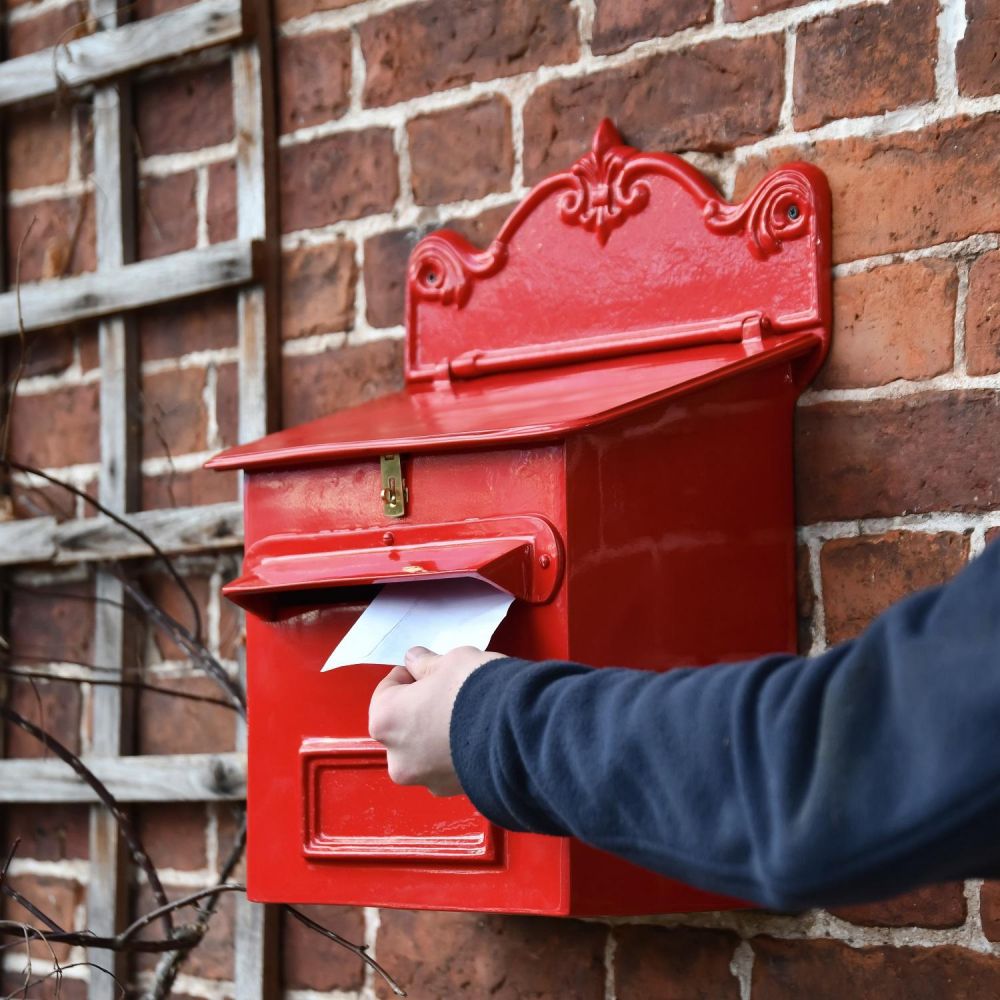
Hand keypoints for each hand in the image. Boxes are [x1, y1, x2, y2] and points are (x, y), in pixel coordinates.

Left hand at [368, 645, 504, 795]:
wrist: (522, 732)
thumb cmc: (476, 692)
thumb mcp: (449, 661)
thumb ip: (426, 663)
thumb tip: (415, 660)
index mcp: (385, 721)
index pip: (387, 690)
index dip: (410, 676)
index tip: (429, 670)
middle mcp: (398, 758)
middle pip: (404, 725)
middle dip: (422, 708)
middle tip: (449, 691)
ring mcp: (427, 780)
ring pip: (425, 750)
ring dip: (439, 734)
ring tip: (469, 714)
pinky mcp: (454, 792)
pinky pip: (448, 767)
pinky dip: (457, 752)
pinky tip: (479, 734)